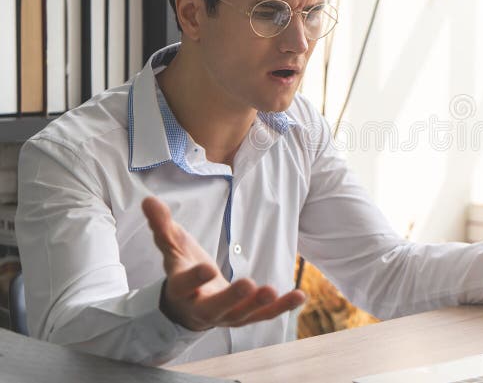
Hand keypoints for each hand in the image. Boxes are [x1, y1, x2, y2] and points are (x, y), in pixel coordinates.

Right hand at [142, 196, 304, 330]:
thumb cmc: (181, 270)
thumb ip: (162, 225)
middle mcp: (202, 307)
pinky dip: (281, 308)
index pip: (185, 284)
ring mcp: (225, 316)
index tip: (207, 267)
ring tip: (274, 291)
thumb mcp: (171, 247)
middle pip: (216, 307)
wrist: (186, 307)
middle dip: (232, 298)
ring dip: (260, 305)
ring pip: (242, 315)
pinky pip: (264, 316)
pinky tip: (300, 296)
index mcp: (181, 289)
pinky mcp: (244, 317)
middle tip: (249, 285)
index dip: (195, 278)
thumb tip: (148, 200)